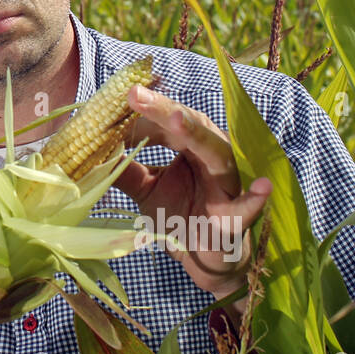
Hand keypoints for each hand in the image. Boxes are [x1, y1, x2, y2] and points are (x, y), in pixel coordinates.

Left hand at [116, 83, 272, 310]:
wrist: (202, 258)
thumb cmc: (177, 215)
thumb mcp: (145, 189)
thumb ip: (125, 168)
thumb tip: (93, 149)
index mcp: (189, 144)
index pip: (163, 120)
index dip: (139, 111)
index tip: (111, 101)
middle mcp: (211, 154)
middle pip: (188, 124)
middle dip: (161, 109)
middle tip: (133, 95)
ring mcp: (227, 183)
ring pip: (215, 153)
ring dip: (197, 136)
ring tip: (177, 119)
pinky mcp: (236, 215)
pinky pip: (246, 207)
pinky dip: (254, 198)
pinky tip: (262, 187)